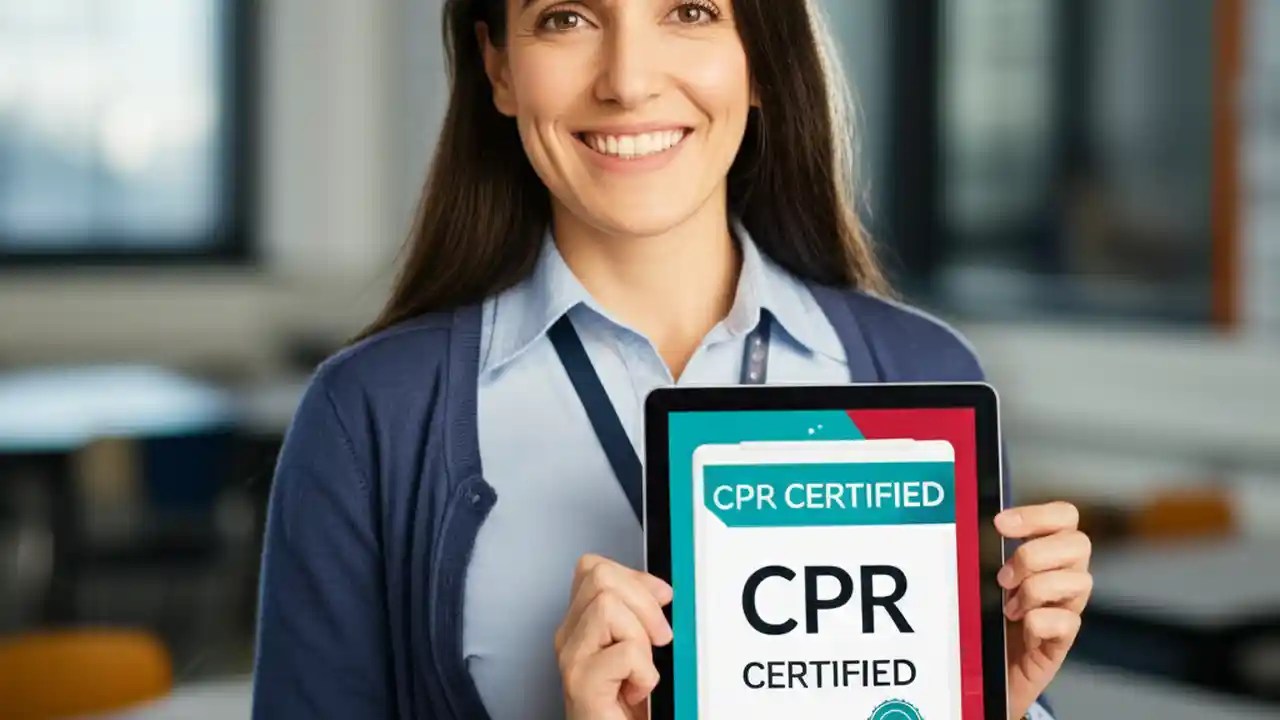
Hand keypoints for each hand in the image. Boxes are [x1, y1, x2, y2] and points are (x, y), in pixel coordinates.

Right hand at [556, 554, 673, 719]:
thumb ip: (639, 613)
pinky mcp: (582, 683)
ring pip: (608, 606)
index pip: (595, 567)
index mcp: (580, 622)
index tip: (659, 601)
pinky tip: (636, 690)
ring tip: (639, 668)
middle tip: (654, 641)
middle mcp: (569, 636)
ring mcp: (572, 658)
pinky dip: (644, 672)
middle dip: (642, 603)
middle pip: (601, 577)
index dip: (634, 578)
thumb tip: (661, 591)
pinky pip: (626, 652)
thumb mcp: (637, 645)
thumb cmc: (626, 704)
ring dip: (640, 638)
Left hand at [995, 502, 1092, 718]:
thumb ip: (985, 551)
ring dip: (1035, 590)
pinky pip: (1067, 622)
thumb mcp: (982, 577)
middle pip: (1078, 543)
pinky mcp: (1063, 641)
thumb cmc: (984, 617)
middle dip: (1035, 555)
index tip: (1001, 525)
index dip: (1037, 515)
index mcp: (1047, 553)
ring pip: (1079, 581)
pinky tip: (1021, 628)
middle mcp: (1065, 576)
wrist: (983, 671)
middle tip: (1003, 577)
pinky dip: (1038, 622)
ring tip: (1008, 608)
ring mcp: (1068, 608)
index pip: (1064, 516)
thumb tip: (969, 525)